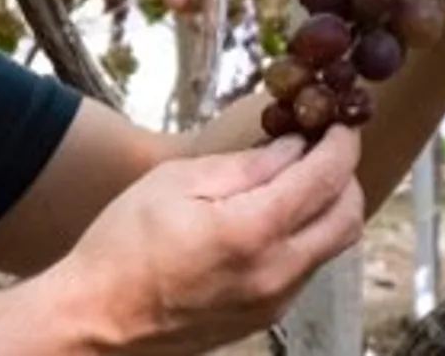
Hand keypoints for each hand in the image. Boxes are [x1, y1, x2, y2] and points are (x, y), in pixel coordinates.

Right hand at [45, 127, 364, 354]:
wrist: (96, 319)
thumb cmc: (123, 245)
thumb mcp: (177, 182)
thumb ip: (244, 166)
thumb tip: (291, 148)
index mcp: (254, 230)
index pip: (327, 179)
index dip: (342, 144)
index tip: (340, 126)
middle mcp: (277, 271)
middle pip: (348, 217)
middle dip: (346, 176)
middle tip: (324, 150)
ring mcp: (274, 301)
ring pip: (332, 246)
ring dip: (327, 208)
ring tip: (296, 181)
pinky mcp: (264, 318)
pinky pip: (306, 270)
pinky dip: (305, 237)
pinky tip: (273, 219)